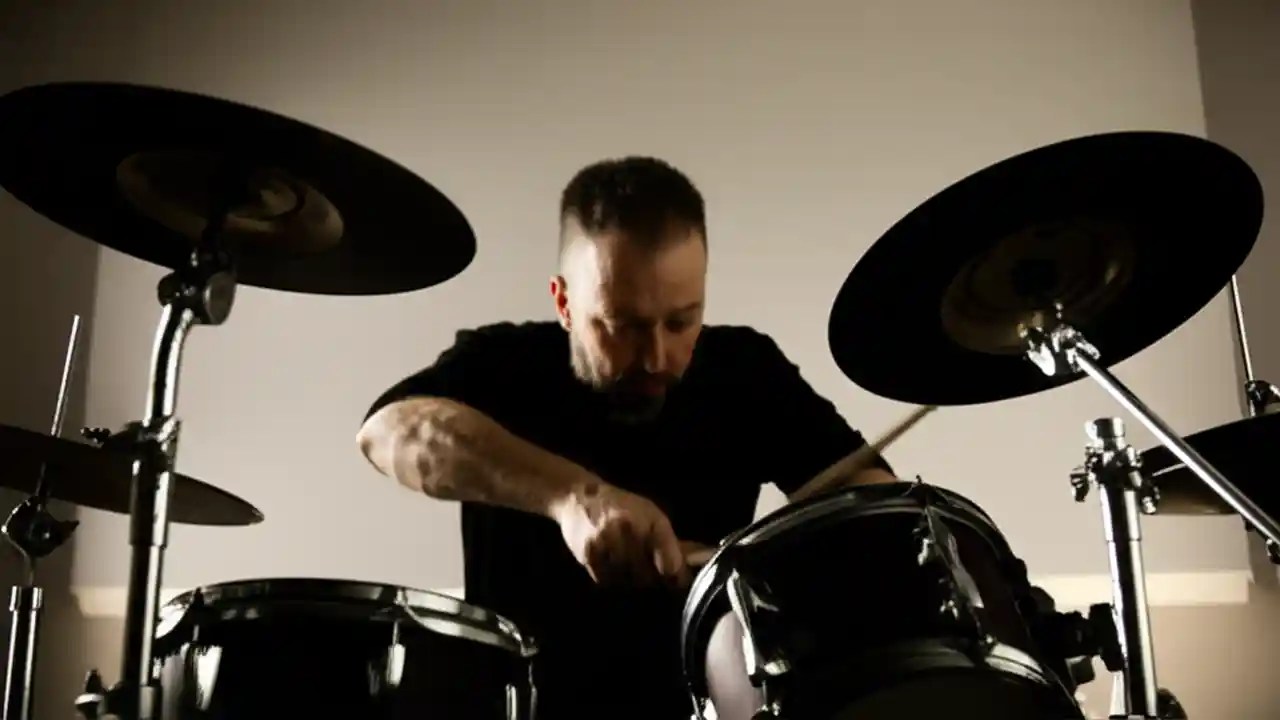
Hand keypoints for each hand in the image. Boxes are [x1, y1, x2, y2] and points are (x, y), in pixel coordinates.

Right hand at [551, 478, 688, 588]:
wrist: (579, 497)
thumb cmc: (623, 506)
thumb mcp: (652, 516)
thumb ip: (673, 542)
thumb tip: (702, 559)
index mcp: (652, 521)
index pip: (670, 564)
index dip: (676, 577)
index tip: (677, 582)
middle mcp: (630, 531)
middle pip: (648, 577)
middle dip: (651, 578)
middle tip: (647, 569)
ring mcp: (607, 543)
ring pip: (628, 582)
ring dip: (631, 579)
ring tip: (628, 564)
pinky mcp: (588, 554)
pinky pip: (607, 581)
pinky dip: (612, 578)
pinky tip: (611, 563)